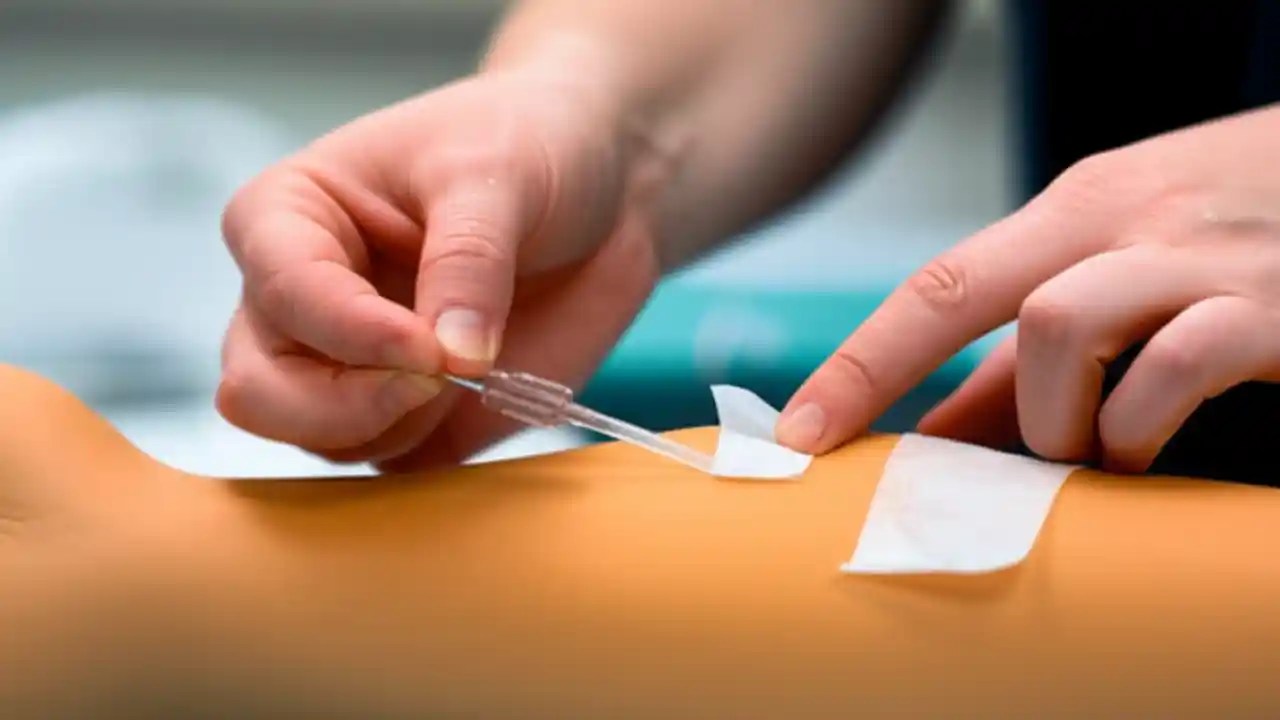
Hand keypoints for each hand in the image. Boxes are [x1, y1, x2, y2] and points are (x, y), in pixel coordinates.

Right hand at [216, 69, 662, 469]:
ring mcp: (351, 367)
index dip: (350, 331)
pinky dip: (435, 450)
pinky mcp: (411, 415)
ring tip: (478, 364)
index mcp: (289, 219)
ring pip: (323, 440)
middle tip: (437, 377)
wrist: (604, 181)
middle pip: (259, 392)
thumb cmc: (527, 142)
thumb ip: (469, 263)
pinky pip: (394, 465)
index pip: (281, 293)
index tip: (430, 345)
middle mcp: (302, 303)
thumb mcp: (494, 174)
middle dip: (340, 405)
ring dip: (399, 424)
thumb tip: (453, 357)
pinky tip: (487, 396)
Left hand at [777, 105, 1279, 471]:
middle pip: (968, 293)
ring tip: (1076, 453)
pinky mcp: (1273, 308)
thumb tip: (941, 436)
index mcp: (1080, 209)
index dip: (859, 359)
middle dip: (881, 373)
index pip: (940, 283)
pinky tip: (1142, 452)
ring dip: (1046, 419)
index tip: (799, 430)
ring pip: (1057, 332)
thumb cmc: (1243, 228)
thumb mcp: (1130, 263)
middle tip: (865, 457)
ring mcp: (1196, 260)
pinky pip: (1173, 370)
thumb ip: (1039, 353)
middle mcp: (1123, 222)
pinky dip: (1138, 429)